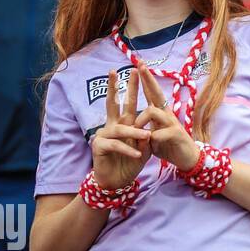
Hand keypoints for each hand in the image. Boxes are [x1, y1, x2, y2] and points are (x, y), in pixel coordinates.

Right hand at [89, 70, 151, 190]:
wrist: (117, 181)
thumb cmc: (130, 162)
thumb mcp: (144, 148)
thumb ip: (146, 137)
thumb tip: (150, 130)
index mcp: (124, 123)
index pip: (127, 102)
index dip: (131, 87)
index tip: (136, 70)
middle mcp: (112, 125)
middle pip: (115, 103)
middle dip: (120, 87)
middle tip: (123, 70)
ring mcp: (104, 134)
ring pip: (120, 128)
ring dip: (135, 133)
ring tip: (146, 137)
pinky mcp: (99, 146)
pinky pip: (115, 144)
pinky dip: (128, 149)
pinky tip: (136, 155)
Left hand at [134, 64, 201, 172]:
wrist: (188, 159)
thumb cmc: (169, 146)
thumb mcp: (153, 137)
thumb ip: (144, 129)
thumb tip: (132, 123)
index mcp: (161, 114)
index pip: (152, 93)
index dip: (146, 80)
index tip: (139, 66)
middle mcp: (167, 114)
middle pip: (157, 93)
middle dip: (148, 79)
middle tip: (140, 65)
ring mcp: (173, 123)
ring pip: (153, 111)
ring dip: (140, 120)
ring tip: (136, 130)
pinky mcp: (176, 134)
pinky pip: (159, 132)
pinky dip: (152, 138)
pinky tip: (152, 143)